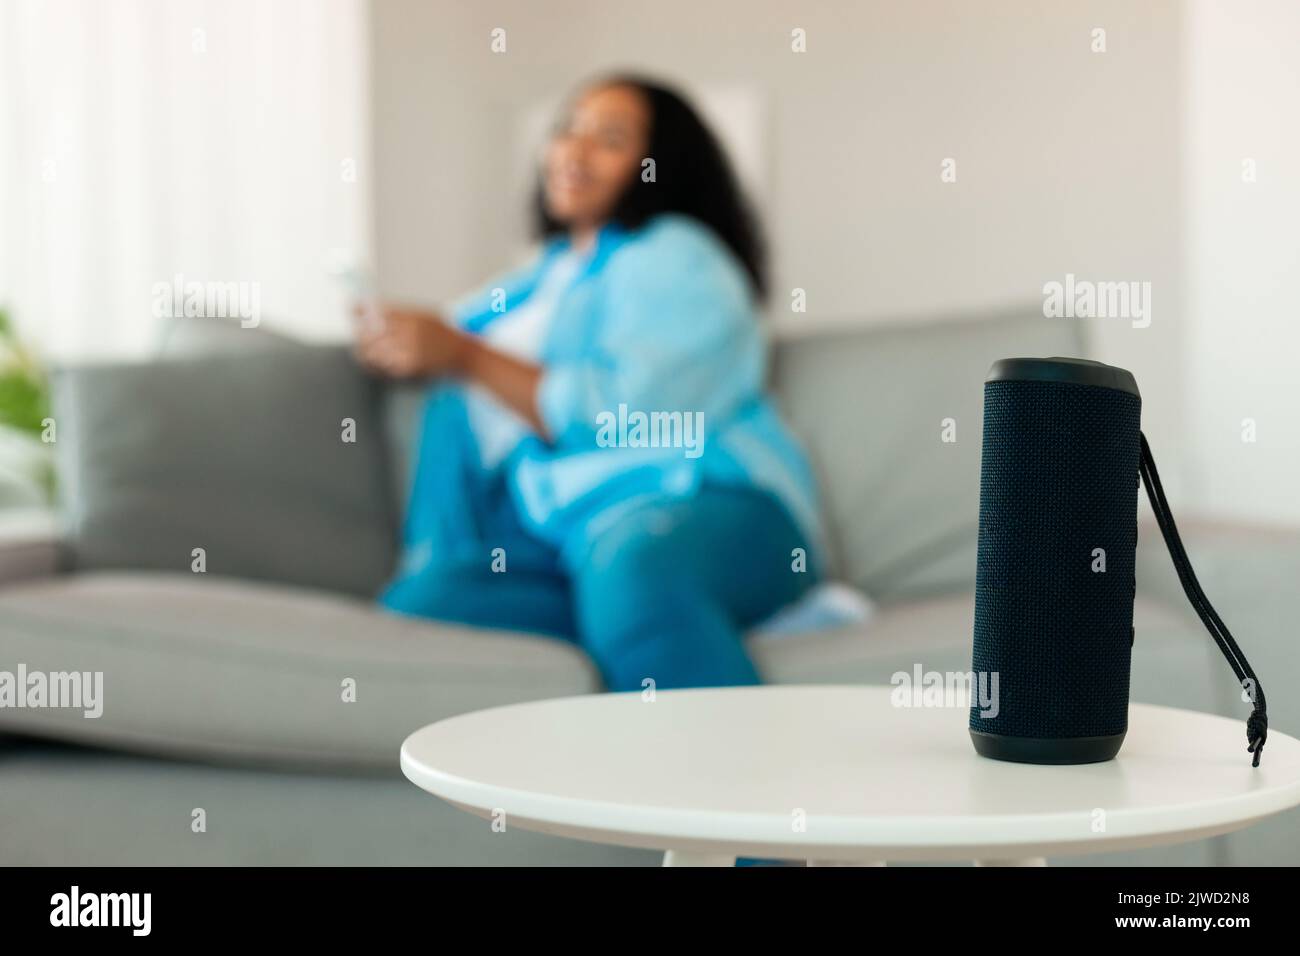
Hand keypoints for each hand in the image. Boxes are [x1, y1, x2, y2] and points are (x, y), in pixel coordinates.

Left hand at [353, 304, 471, 379]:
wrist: (464, 353)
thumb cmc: (443, 333)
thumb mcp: (425, 314)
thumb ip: (400, 313)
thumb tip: (371, 310)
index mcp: (412, 314)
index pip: (377, 309)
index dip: (360, 308)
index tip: (350, 308)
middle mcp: (409, 330)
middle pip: (372, 331)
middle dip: (361, 333)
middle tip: (359, 335)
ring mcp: (410, 349)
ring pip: (375, 351)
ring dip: (367, 351)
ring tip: (366, 351)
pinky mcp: (411, 365)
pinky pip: (386, 365)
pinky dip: (379, 364)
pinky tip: (379, 362)